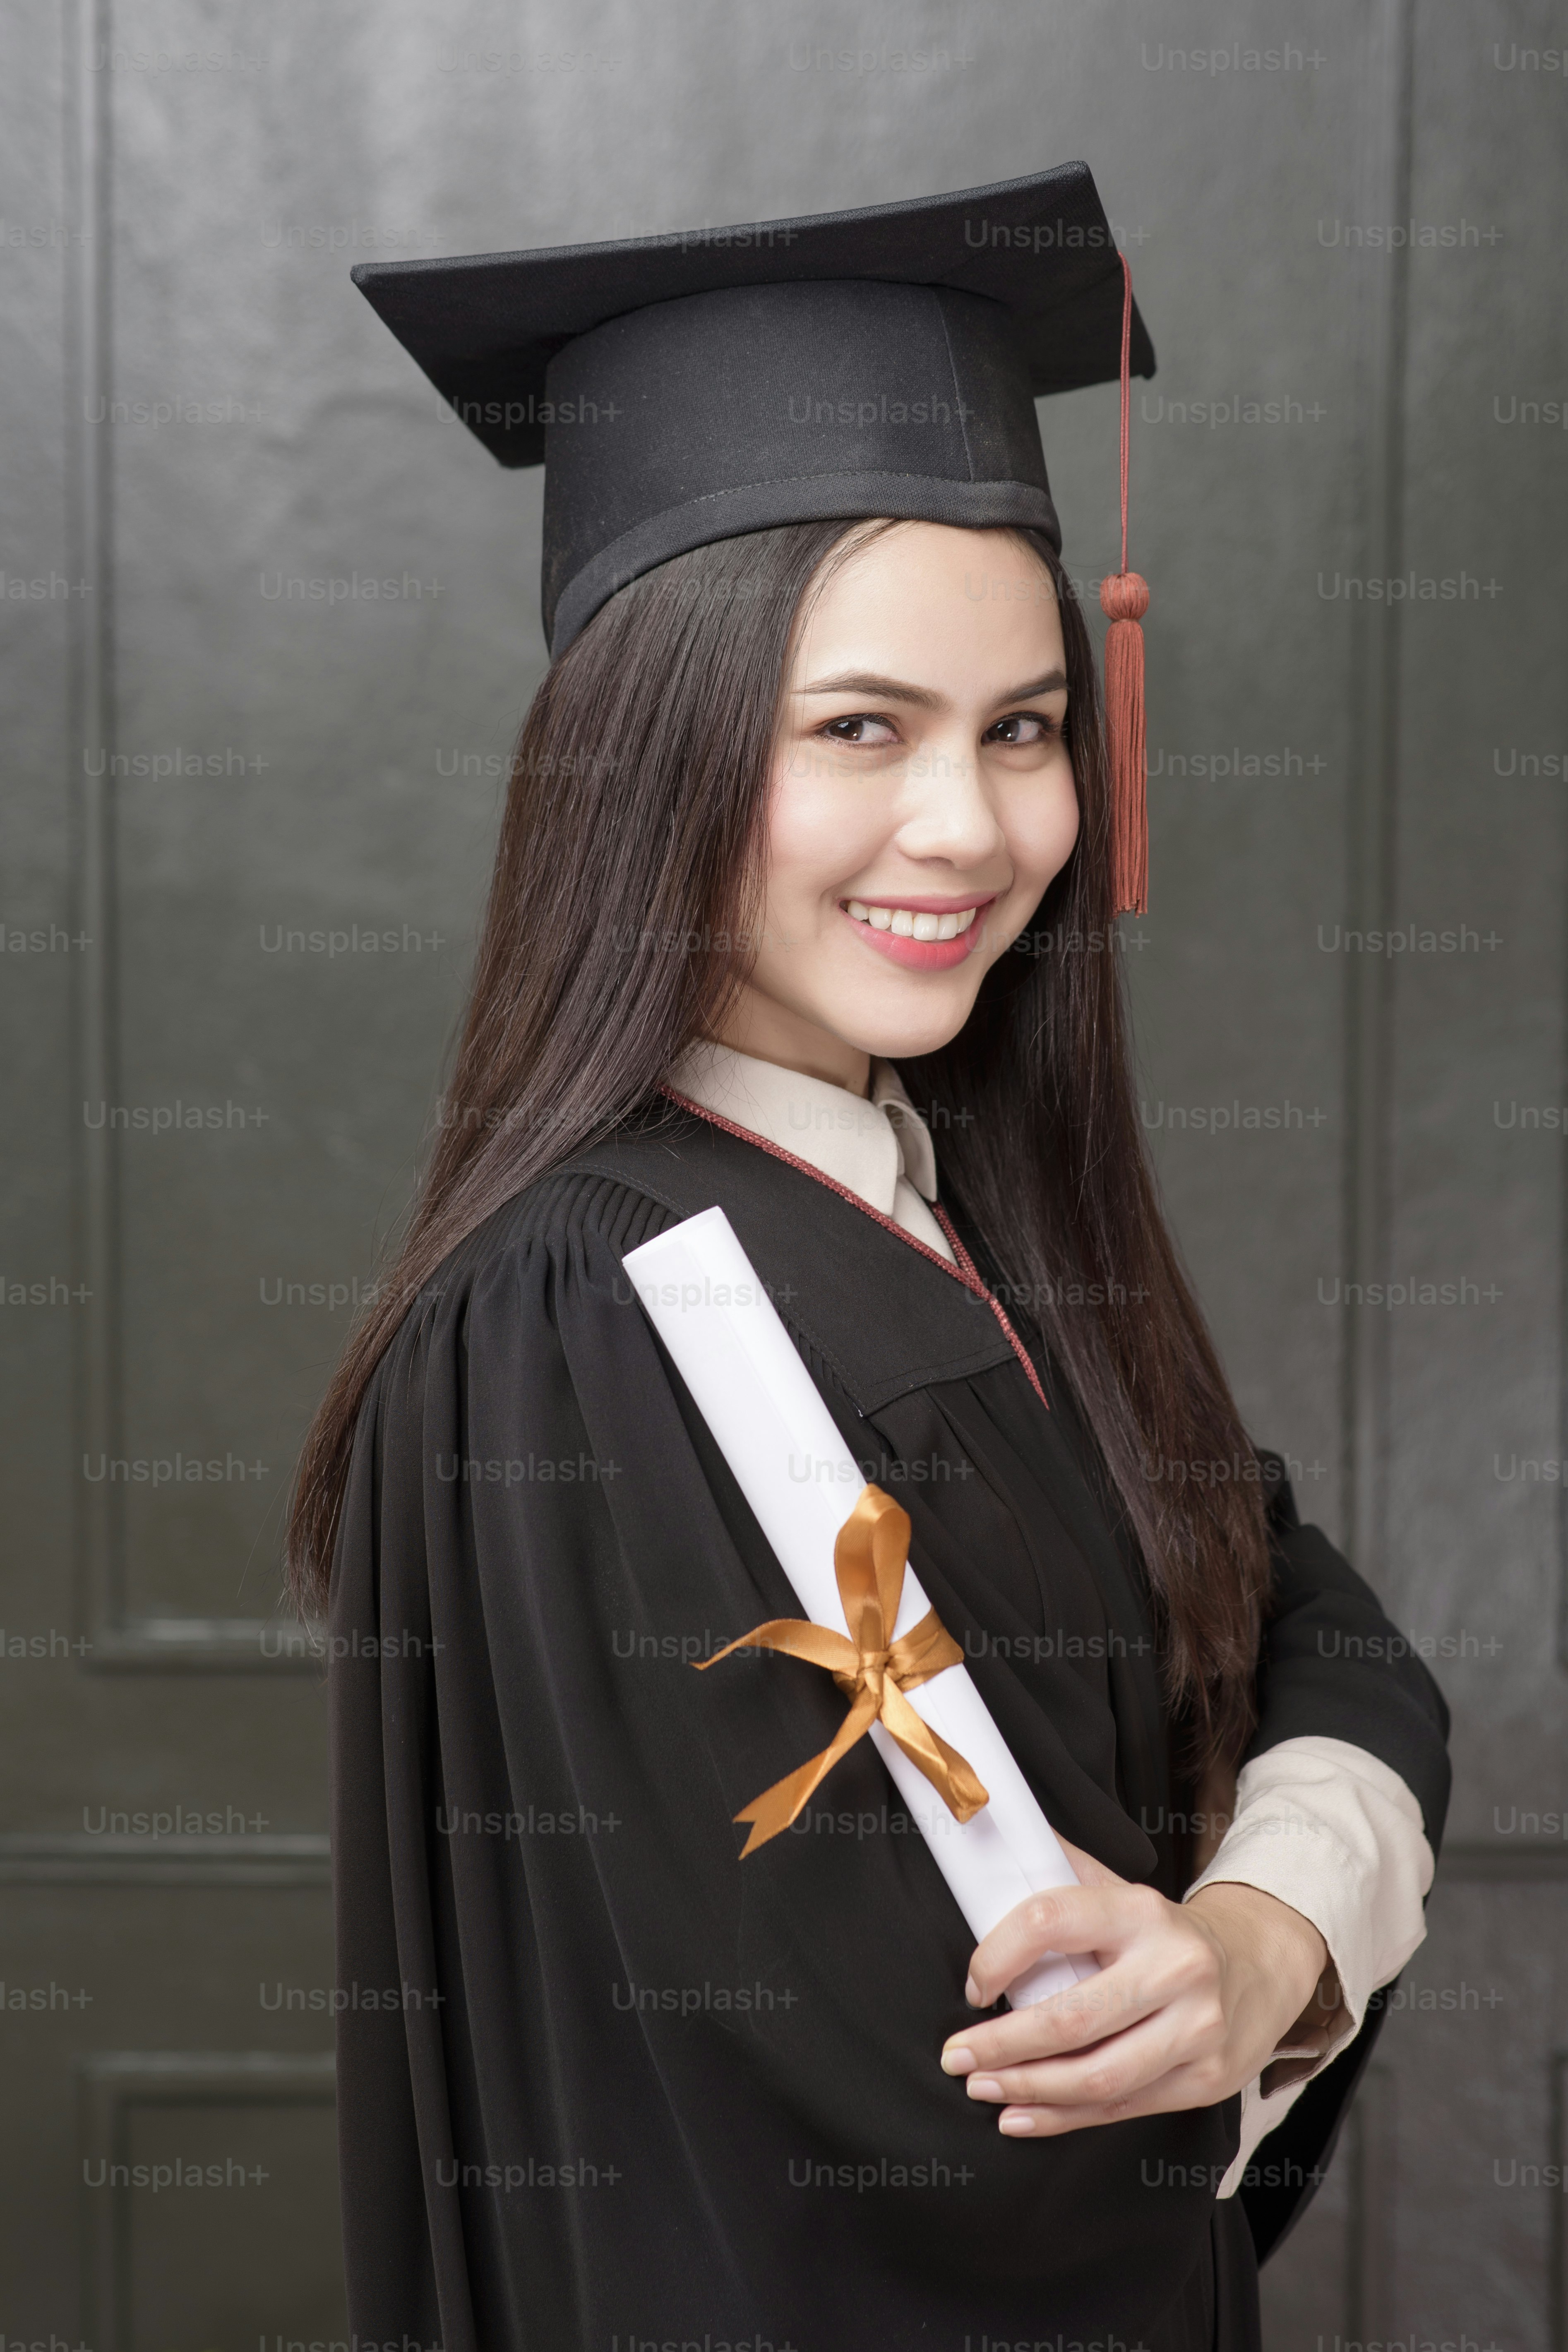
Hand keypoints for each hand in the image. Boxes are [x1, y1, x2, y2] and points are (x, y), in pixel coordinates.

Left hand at [940, 1836, 1329, 2136]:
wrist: (1258, 1963)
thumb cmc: (1164, 1932)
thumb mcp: (1119, 1889)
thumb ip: (1058, 1870)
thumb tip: (988, 1835)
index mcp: (1141, 1911)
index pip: (1051, 1921)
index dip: (999, 1955)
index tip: (973, 1987)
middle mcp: (1174, 1968)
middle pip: (1072, 2018)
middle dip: (1002, 2044)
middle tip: (955, 2056)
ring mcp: (1196, 2029)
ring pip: (1096, 2074)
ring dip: (1027, 2088)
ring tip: (982, 2088)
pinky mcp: (1204, 2079)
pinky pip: (1121, 2106)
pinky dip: (1064, 2117)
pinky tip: (1021, 2116)